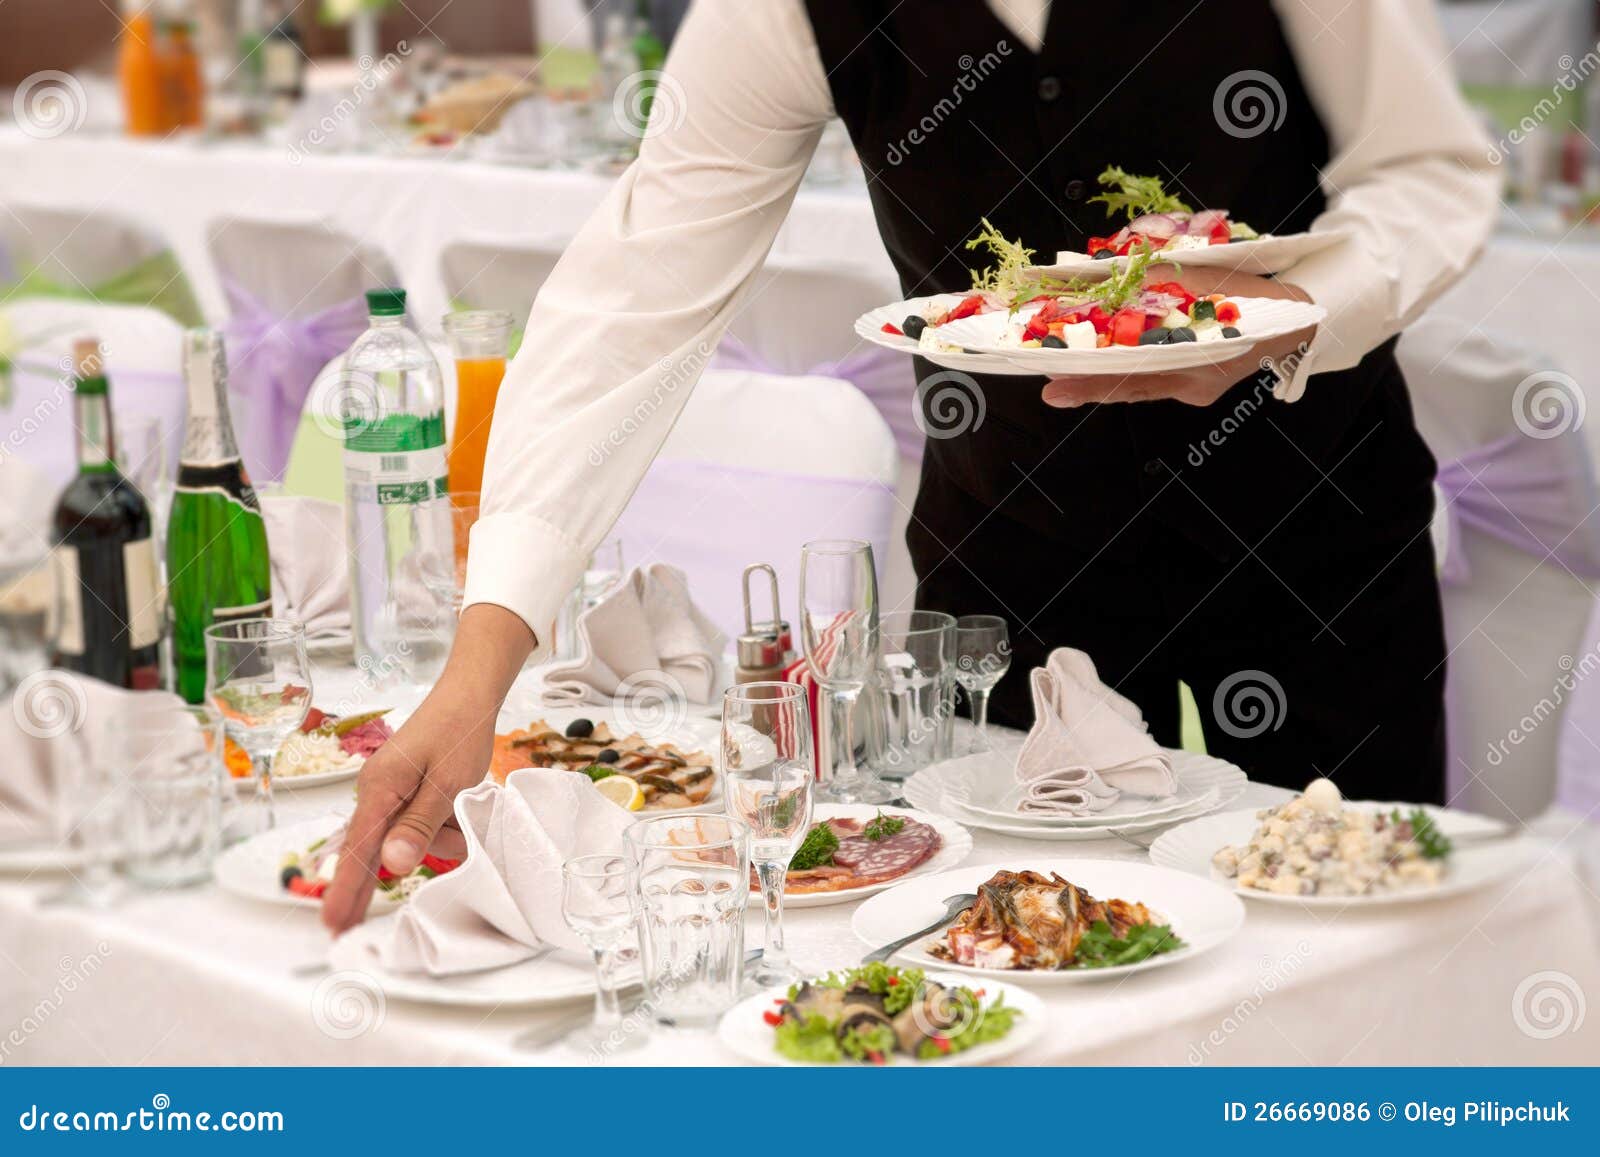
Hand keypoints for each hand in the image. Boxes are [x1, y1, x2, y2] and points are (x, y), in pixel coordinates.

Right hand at [321, 604, 533, 933]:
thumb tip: (389, 864)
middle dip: (370, 882)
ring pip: (407, 838)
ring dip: (440, 835)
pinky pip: (418, 823)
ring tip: (467, 804)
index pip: (359, 850)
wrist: (469, 693)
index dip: (346, 889)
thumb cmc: (460, 731)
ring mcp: (391, 791)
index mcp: (381, 788)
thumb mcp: (448, 782)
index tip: (332, 923)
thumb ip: (419, 825)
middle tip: (345, 927)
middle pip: (373, 850)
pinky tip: (460, 803)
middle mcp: (377, 792)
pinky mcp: (407, 790)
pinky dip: (441, 823)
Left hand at [1041, 266, 1314, 408]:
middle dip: (1088, 386)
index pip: (1139, 374)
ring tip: (1060, 378)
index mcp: (1203, 363)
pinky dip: (1125, 373)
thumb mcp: (1216, 282)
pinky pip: (1152, 381)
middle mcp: (1195, 385)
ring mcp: (1194, 390)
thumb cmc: (1258, 297)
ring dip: (1100, 380)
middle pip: (1133, 388)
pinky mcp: (1193, 386)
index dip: (1096, 380)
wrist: (1298, 320)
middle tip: (1050, 387)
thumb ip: (1169, 285)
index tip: (1059, 385)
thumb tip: (1121, 281)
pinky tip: (1098, 366)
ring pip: (1139, 387)